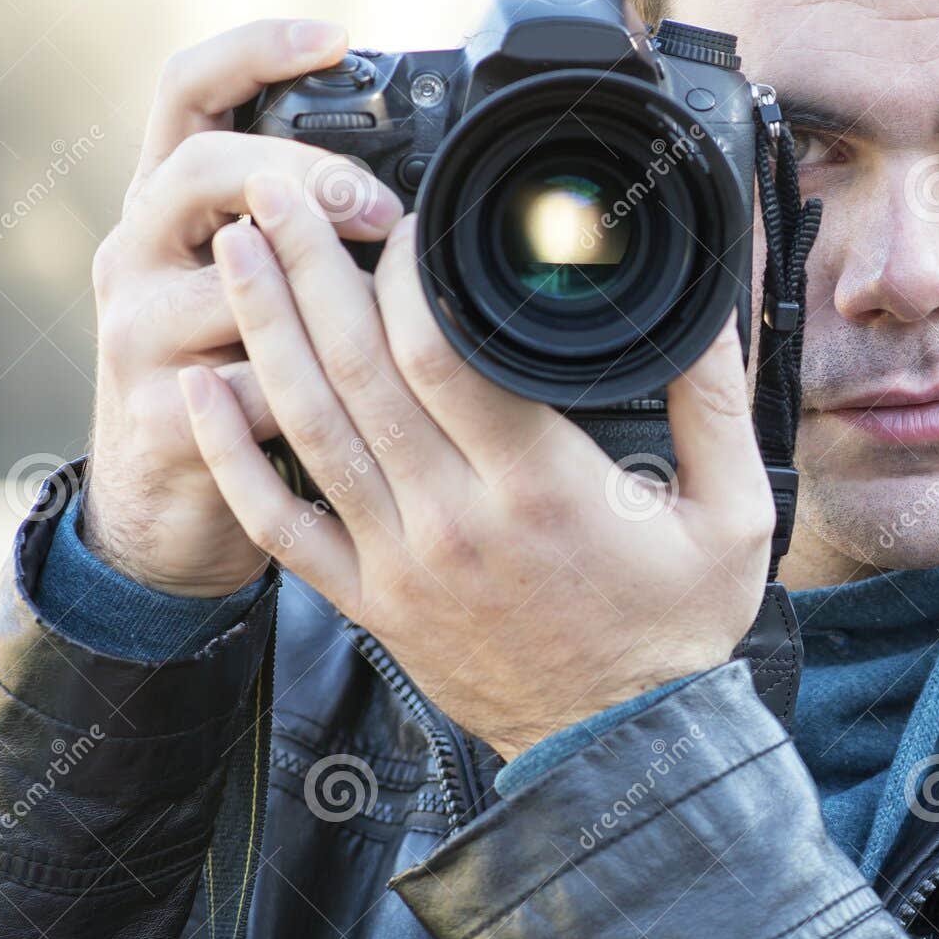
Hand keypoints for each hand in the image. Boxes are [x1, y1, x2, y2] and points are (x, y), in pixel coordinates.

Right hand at [84, 20, 404, 595]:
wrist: (176, 502)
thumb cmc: (247, 368)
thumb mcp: (270, 279)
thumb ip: (318, 227)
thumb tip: (435, 184)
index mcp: (169, 202)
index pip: (188, 88)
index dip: (256, 50)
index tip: (339, 39)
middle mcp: (136, 249)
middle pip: (204, 167)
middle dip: (302, 172)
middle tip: (380, 206)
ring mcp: (134, 329)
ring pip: (230, 281)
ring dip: (323, 285)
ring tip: (390, 290)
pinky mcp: (155, 411)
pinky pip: (252, 384)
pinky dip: (322, 386)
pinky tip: (372, 393)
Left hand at [177, 176, 774, 759]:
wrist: (623, 751)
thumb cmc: (678, 629)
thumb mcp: (735, 514)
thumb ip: (716, 402)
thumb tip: (709, 308)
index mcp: (539, 485)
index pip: (442, 351)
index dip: (404, 270)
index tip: (396, 214)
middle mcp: (454, 517)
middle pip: (357, 369)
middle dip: (309, 266)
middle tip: (272, 187)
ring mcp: (399, 562)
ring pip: (310, 428)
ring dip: (265, 331)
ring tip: (233, 249)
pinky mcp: (370, 600)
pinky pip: (281, 523)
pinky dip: (233, 456)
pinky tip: (203, 391)